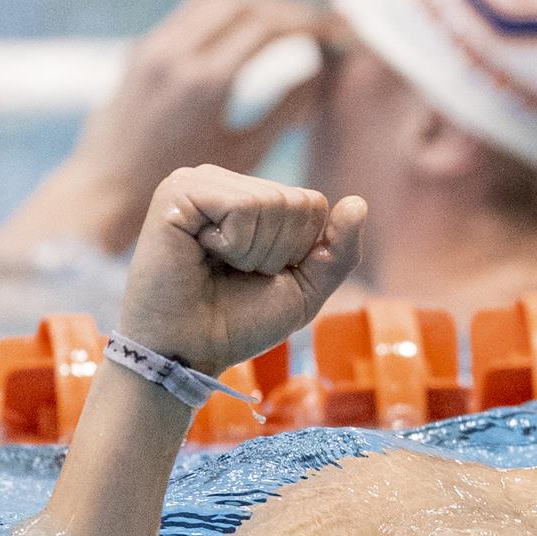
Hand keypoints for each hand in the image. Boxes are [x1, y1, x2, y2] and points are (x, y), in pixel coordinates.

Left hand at [67, 0, 326, 220]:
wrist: (109, 190)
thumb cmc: (184, 185)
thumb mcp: (245, 154)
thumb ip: (285, 110)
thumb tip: (319, 74)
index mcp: (206, 82)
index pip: (268, 26)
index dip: (309, 23)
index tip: (334, 32)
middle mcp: (177, 54)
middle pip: (245, 3)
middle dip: (289, 8)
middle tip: (319, 21)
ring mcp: (154, 47)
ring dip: (257, 2)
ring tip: (287, 17)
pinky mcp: (142, 49)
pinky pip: (190, 14)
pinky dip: (226, 11)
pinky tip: (245, 27)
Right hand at [115, 166, 365, 373]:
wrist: (187, 353)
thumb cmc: (238, 322)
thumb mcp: (304, 290)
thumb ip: (337, 251)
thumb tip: (358, 203)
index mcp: (250, 196)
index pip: (313, 204)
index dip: (298, 252)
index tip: (257, 275)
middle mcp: (224, 181)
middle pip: (297, 202)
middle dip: (277, 252)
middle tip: (234, 273)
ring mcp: (198, 181)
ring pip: (272, 202)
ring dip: (254, 252)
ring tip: (217, 266)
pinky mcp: (178, 193)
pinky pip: (244, 207)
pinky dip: (235, 245)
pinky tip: (201, 253)